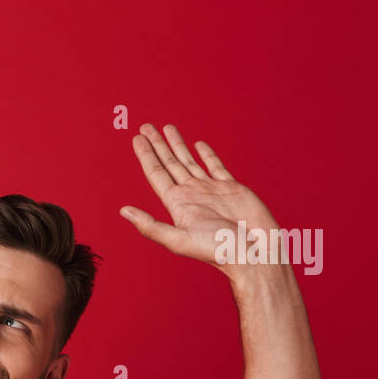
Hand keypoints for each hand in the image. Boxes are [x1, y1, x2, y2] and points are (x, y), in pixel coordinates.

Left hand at [121, 123, 277, 274]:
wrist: (254, 252)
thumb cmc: (217, 250)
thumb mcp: (178, 239)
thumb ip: (150, 225)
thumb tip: (123, 211)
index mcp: (177, 204)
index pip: (156, 173)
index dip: (146, 155)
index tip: (136, 138)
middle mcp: (191, 195)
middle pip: (169, 163)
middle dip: (157, 145)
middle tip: (145, 126)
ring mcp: (211, 190)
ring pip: (189, 161)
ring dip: (178, 145)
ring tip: (167, 128)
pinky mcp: (231, 188)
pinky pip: (216, 166)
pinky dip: (207, 155)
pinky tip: (198, 145)